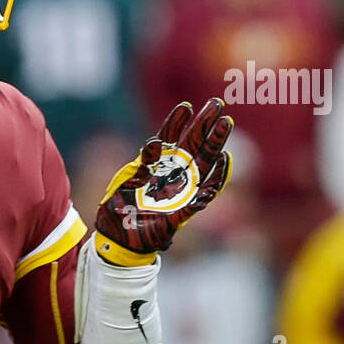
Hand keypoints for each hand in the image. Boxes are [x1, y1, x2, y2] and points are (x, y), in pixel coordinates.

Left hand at [94, 99, 233, 262]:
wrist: (117, 239)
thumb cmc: (121, 207)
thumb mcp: (129, 179)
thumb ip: (143, 162)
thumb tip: (155, 143)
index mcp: (156, 166)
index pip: (170, 138)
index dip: (178, 122)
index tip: (186, 105)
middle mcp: (172, 176)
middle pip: (193, 145)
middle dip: (204, 125)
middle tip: (217, 104)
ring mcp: (180, 193)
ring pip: (203, 165)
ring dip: (214, 145)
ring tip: (225, 123)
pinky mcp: (182, 214)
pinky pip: (202, 197)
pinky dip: (214, 181)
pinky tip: (223, 162)